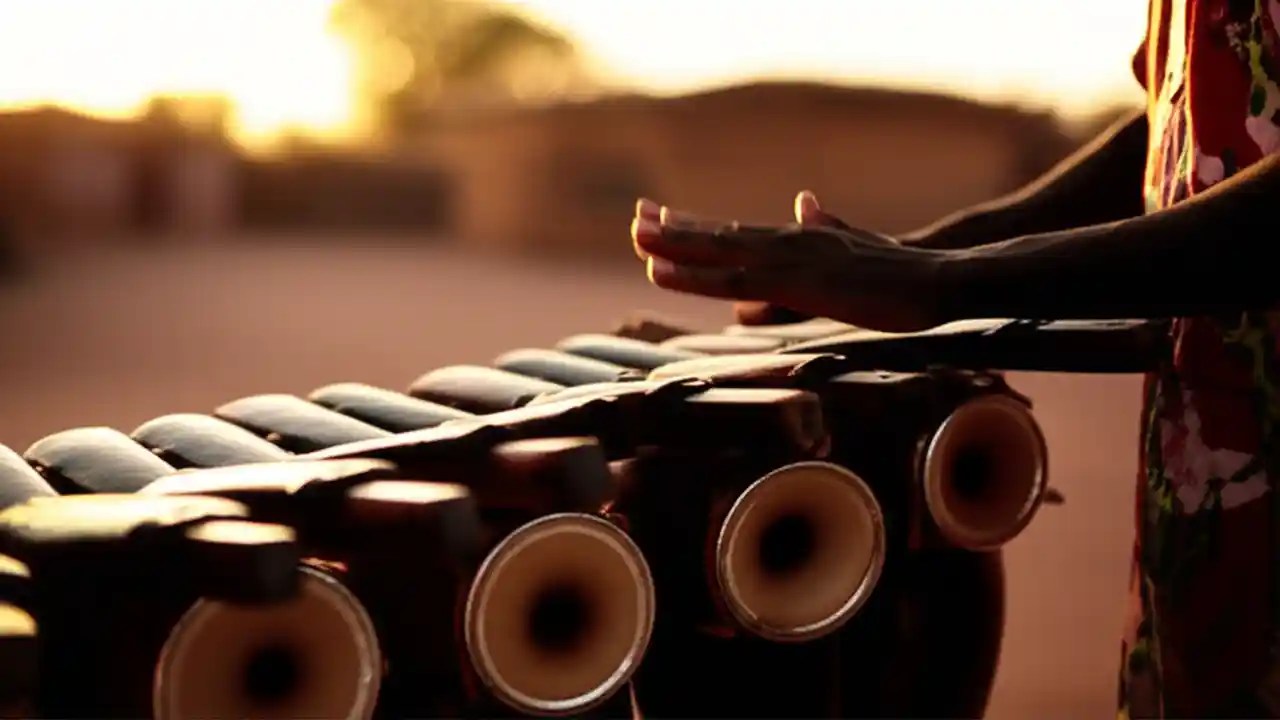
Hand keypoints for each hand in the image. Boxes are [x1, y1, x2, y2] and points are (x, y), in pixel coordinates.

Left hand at [631, 193, 948, 333]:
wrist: (937, 278)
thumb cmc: (902, 271)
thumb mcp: (856, 242)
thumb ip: (828, 224)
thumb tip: (805, 202)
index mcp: (797, 242)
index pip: (736, 234)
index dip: (696, 228)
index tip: (661, 220)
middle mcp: (786, 245)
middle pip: (720, 238)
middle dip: (675, 231)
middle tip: (636, 219)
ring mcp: (789, 263)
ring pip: (719, 254)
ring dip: (675, 248)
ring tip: (638, 237)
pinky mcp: (796, 285)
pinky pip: (733, 281)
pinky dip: (694, 275)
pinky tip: (663, 273)